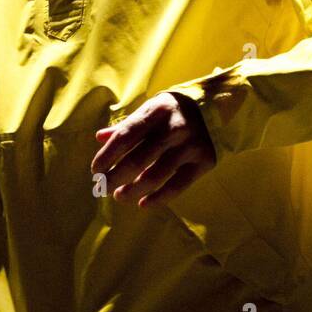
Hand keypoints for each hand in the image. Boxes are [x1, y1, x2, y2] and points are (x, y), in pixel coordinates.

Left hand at [91, 91, 216, 209]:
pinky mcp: (203, 162)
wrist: (217, 108)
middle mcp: (173, 128)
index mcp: (156, 111)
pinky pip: (176, 187)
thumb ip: (127, 125)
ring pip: (154, 177)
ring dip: (132, 191)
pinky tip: (143, 204)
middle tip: (103, 188)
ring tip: (119, 196)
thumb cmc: (172, 111)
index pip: (124, 137)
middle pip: (136, 161)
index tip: (95, 171)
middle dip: (114, 178)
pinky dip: (157, 199)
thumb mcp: (150, 110)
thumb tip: (100, 138)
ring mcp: (189, 146)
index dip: (106, 156)